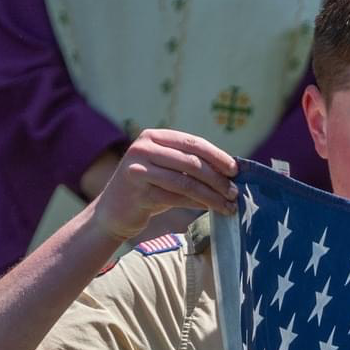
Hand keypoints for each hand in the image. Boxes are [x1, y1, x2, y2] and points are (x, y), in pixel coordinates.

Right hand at [90, 128, 237, 241]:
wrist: (114, 212)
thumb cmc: (148, 189)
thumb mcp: (166, 168)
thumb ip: (188, 163)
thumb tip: (230, 170)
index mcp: (153, 137)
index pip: (193, 143)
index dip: (217, 156)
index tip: (236, 171)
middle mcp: (143, 148)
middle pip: (191, 162)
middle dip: (217, 178)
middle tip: (234, 192)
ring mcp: (138, 169)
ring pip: (185, 182)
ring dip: (211, 195)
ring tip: (229, 205)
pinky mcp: (138, 192)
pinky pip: (176, 198)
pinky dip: (197, 204)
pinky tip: (211, 209)